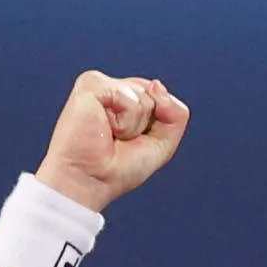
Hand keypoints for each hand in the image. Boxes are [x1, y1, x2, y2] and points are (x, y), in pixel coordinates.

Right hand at [34, 70, 189, 212]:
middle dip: (146, 126)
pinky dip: (123, 121)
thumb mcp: (162, 144)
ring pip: (145, 97)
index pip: (161, 97)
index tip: (132, 142)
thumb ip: (177, 114)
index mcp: (126, 99)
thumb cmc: (118, 168)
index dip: (156, 124)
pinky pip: (128, 97)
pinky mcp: (90, 85)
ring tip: (110, 136)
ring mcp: (101, 85)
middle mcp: (114, 89)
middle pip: (156, 95)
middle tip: (119, 141)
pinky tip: (103, 129)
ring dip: (133, 126)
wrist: (91, 182)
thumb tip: (157, 85)